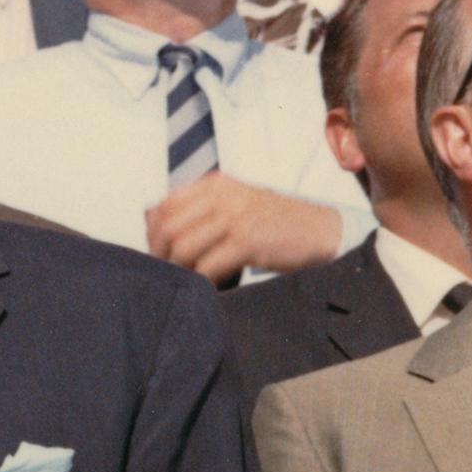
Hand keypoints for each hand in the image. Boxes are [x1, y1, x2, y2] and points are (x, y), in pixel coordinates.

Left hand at [144, 174, 343, 279]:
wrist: (320, 229)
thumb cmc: (273, 222)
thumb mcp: (235, 203)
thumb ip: (199, 209)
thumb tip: (151, 221)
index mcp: (215, 184)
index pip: (164, 205)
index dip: (153, 233)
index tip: (157, 253)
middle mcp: (222, 196)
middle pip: (167, 227)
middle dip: (160, 254)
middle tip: (166, 273)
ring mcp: (235, 217)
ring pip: (183, 247)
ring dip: (179, 270)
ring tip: (186, 281)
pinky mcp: (248, 242)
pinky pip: (207, 267)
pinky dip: (202, 281)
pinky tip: (208, 287)